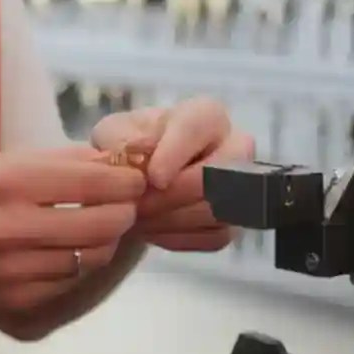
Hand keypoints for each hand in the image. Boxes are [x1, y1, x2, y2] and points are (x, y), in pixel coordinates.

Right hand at [0, 147, 144, 320]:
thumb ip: (60, 161)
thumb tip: (115, 159)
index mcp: (8, 183)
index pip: (94, 183)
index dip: (126, 181)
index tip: (134, 179)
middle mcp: (10, 228)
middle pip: (104, 224)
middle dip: (125, 211)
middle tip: (126, 204)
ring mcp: (12, 272)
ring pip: (93, 257)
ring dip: (105, 240)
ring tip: (98, 226)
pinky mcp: (14, 303)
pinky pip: (70, 282)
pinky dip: (78, 264)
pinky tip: (68, 250)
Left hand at [91, 97, 254, 252]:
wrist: (137, 182)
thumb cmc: (130, 147)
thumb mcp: (114, 134)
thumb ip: (121, 139)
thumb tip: (137, 150)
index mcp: (205, 116)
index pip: (198, 129)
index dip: (176, 154)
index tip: (154, 178)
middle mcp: (233, 147)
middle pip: (217, 174)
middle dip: (173, 195)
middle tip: (137, 205)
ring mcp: (239, 187)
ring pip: (214, 210)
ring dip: (170, 220)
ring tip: (137, 218)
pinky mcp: (232, 222)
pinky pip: (213, 236)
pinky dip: (178, 238)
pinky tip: (153, 230)